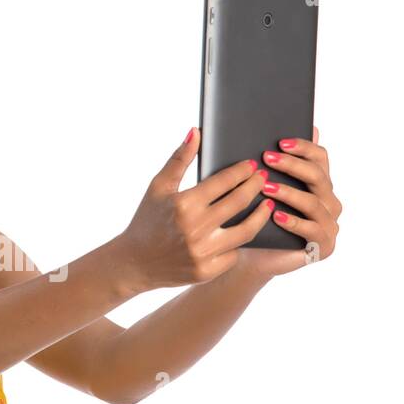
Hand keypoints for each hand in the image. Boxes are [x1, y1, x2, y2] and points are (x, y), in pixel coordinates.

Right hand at [113, 126, 272, 291]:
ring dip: (261, 215)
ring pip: (246, 231)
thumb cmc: (147, 220)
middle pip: (239, 203)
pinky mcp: (207, 271)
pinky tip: (247, 229)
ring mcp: (202, 252)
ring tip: (269, 204)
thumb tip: (196, 132)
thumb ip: (179, 159)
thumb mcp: (159, 187)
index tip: (252, 166)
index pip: (223, 182)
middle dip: (256, 187)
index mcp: (184, 204)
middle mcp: (195, 228)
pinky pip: (235, 254)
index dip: (242, 172)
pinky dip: (241, 241)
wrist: (134, 262)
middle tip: (264, 179)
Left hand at [236, 124, 342, 279]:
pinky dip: (294, 222)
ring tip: (265, 188)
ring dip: (289, 192)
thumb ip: (271, 162)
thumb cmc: (256, 218)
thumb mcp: (261, 188)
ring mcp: (329, 223)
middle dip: (292, 165)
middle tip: (267, 158)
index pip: (320, 157)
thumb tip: (276, 133)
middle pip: (318, 176)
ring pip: (314, 202)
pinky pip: (313, 230)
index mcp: (318, 183)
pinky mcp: (324, 245)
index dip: (303, 147)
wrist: (251, 255)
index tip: (280, 141)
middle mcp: (328, 201)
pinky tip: (276, 216)